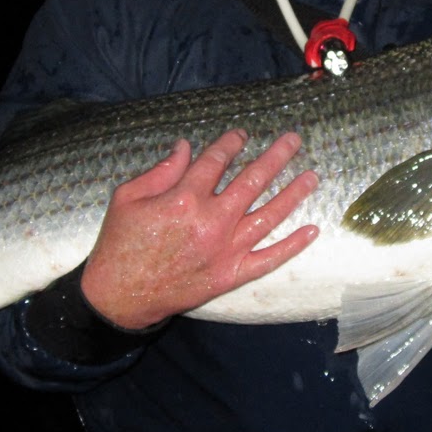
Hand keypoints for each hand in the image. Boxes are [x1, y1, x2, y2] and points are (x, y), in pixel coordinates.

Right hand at [79, 129, 319, 329]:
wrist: (120, 297)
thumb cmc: (120, 244)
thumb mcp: (127, 197)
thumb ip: (161, 170)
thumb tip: (186, 146)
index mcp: (184, 199)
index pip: (216, 161)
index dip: (231, 143)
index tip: (242, 134)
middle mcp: (212, 221)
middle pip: (252, 180)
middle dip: (275, 157)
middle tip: (293, 140)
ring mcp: (225, 250)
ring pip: (269, 215)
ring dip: (293, 194)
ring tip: (312, 176)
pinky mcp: (231, 274)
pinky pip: (269, 258)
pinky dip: (292, 246)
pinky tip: (312, 231)